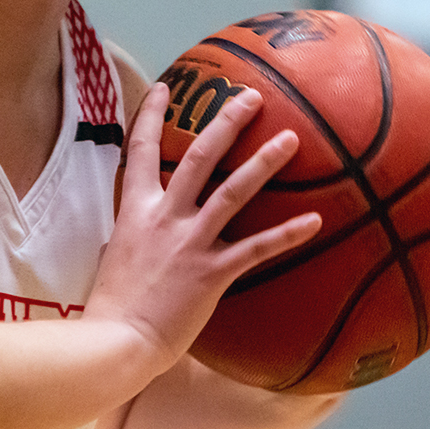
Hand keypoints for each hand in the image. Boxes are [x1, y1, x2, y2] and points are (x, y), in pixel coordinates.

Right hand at [86, 84, 319, 363]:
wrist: (116, 340)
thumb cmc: (113, 303)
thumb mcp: (115, 256)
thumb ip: (132, 234)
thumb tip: (135, 230)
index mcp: (135, 210)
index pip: (140, 150)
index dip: (151, 116)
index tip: (163, 88)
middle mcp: (164, 217)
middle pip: (199, 156)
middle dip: (226, 123)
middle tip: (251, 96)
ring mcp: (189, 242)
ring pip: (232, 192)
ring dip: (263, 163)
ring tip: (290, 139)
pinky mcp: (211, 272)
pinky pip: (256, 249)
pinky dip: (287, 234)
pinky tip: (316, 221)